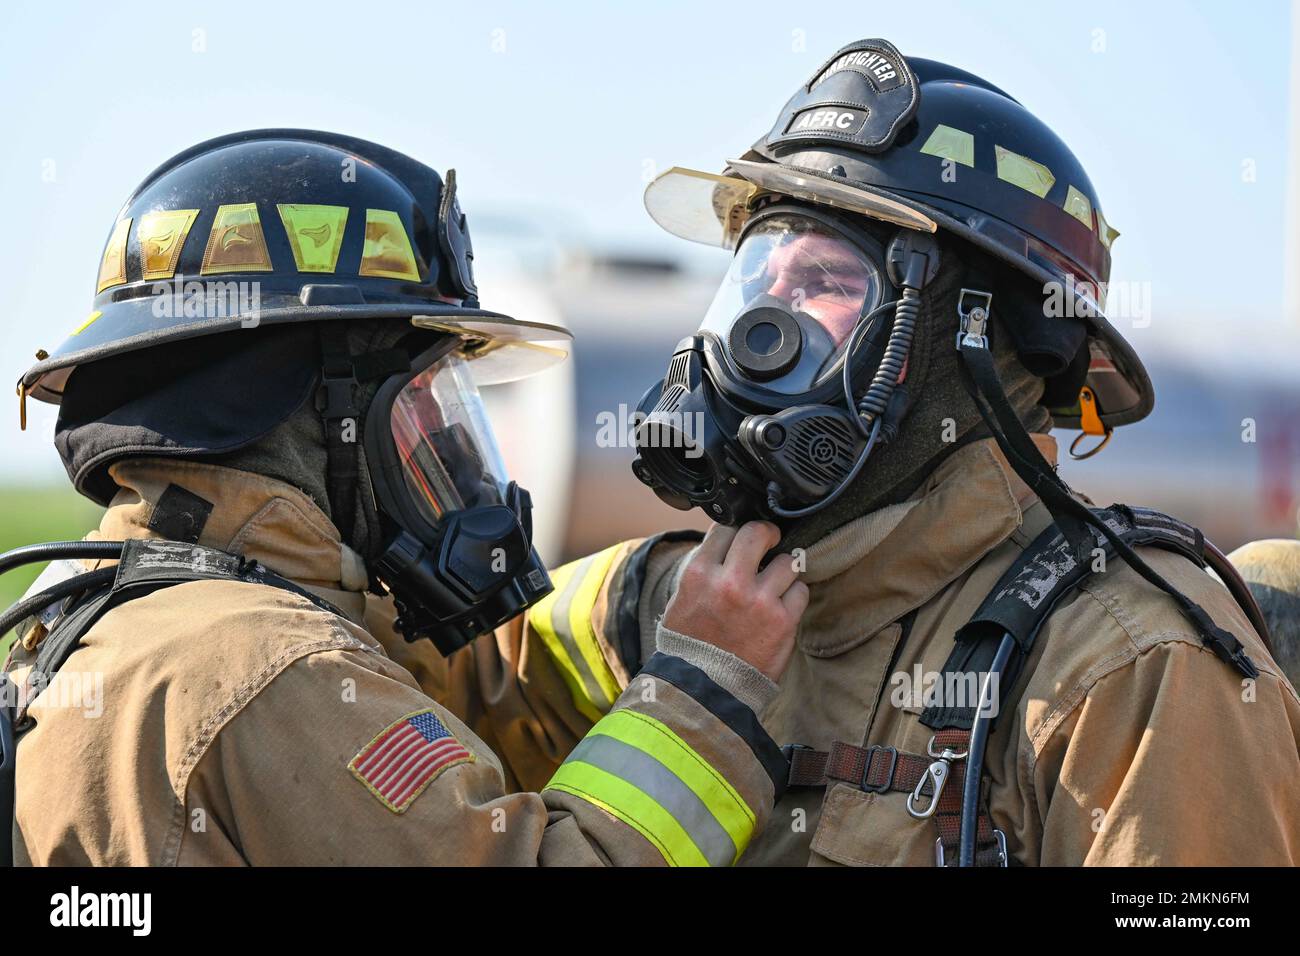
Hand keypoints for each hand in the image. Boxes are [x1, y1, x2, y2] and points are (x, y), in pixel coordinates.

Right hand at [661, 522, 808, 681]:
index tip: (741, 540)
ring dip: (783, 570)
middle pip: (758, 532)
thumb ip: (705, 570)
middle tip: (769, 540)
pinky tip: (781, 606)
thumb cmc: (690, 646)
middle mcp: (729, 582)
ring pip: (786, 561)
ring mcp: (759, 601)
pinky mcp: (782, 621)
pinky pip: (800, 591)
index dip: (735, 532)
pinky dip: (794, 596)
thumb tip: (727, 546)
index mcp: (699, 574)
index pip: (725, 529)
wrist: (703, 690)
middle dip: (767, 533)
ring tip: (775, 583)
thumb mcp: (682, 599)